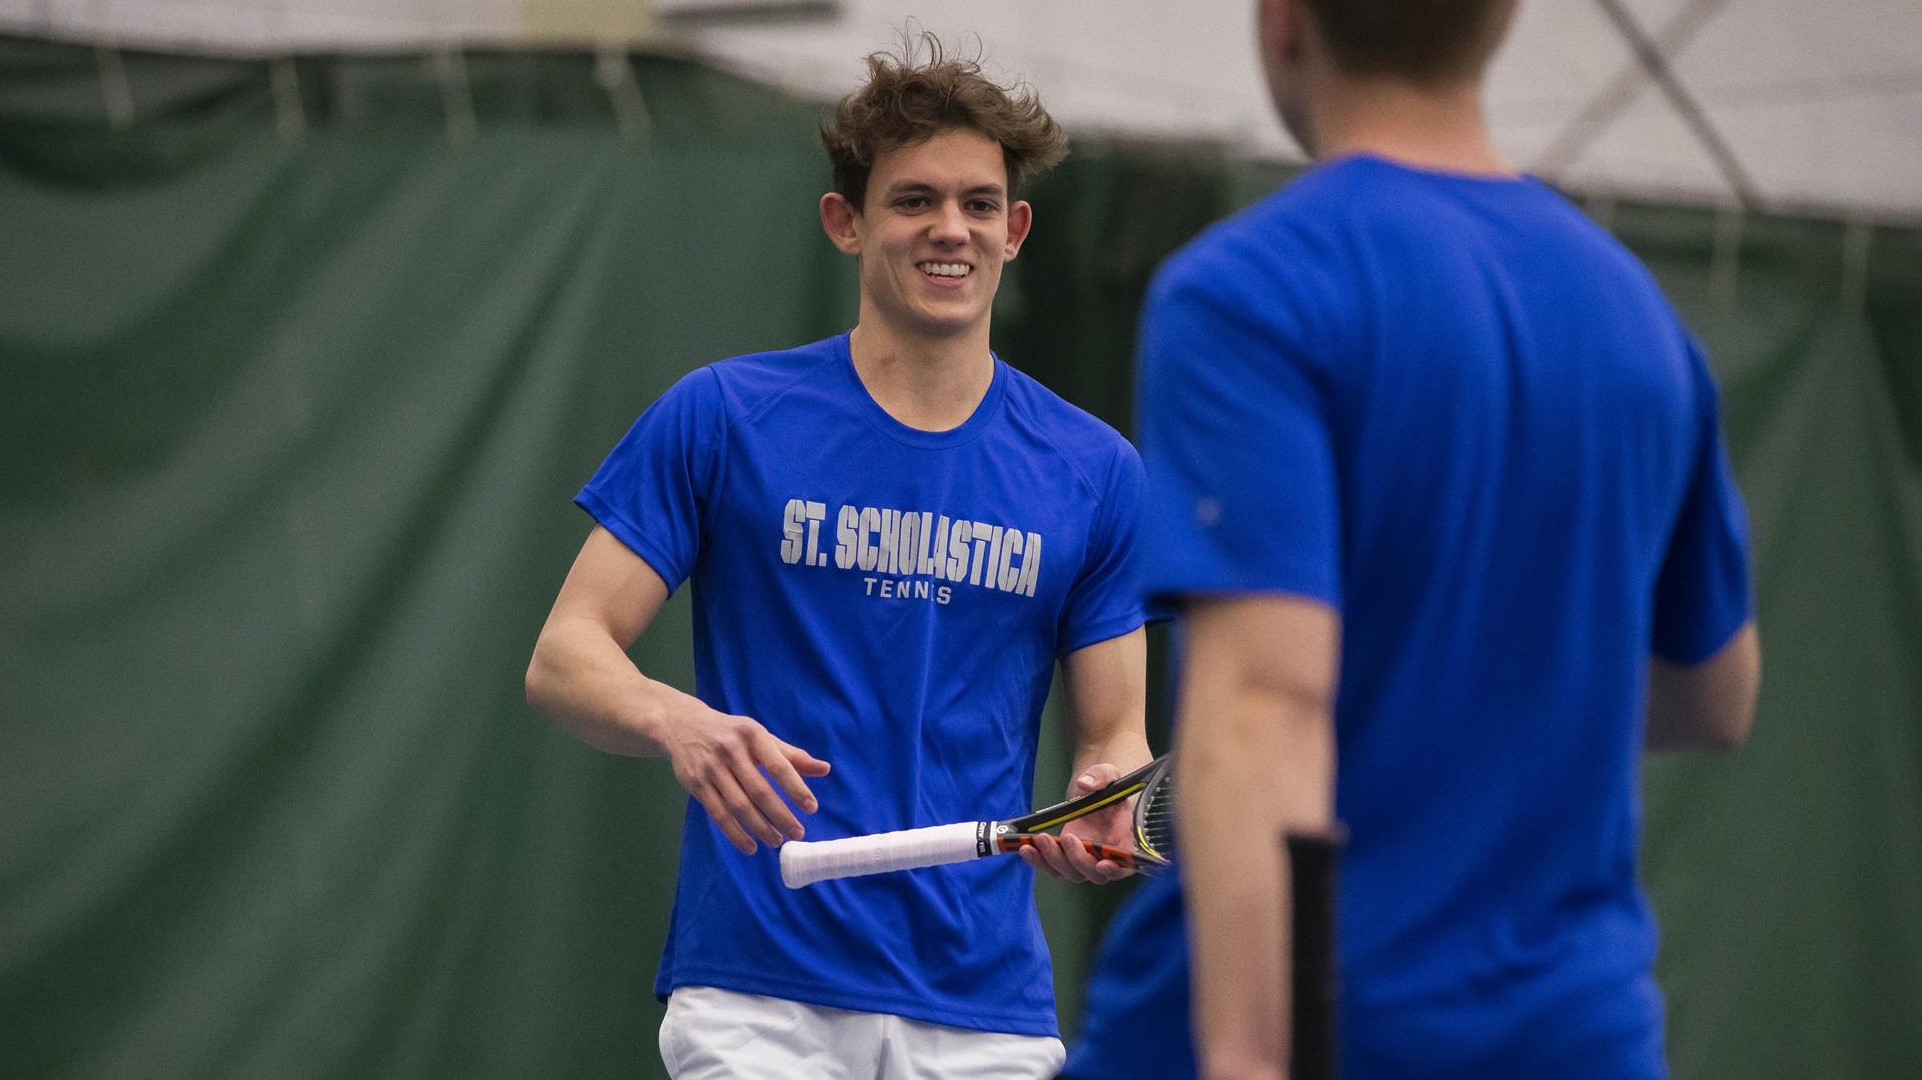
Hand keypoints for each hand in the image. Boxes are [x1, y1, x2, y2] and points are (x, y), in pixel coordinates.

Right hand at [660, 709, 830, 854]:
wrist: (682, 725)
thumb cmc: (732, 733)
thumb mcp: (760, 736)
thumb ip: (791, 755)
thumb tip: (825, 769)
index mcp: (752, 735)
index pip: (779, 765)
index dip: (796, 788)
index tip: (811, 808)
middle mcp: (730, 750)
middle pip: (759, 790)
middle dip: (780, 815)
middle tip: (797, 833)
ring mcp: (711, 768)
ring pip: (739, 806)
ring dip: (760, 828)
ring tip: (777, 841)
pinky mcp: (696, 785)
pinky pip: (718, 814)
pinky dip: (735, 834)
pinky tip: (750, 846)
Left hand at [1018, 763, 1134, 883]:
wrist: (1091, 792)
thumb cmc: (1106, 785)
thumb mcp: (1108, 773)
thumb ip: (1101, 777)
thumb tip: (1085, 784)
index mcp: (1125, 839)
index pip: (1126, 864)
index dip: (1116, 869)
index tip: (1102, 864)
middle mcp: (1107, 856)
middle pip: (1095, 873)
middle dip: (1078, 859)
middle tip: (1066, 837)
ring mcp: (1086, 861)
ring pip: (1071, 873)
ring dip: (1053, 860)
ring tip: (1039, 839)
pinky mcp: (1066, 859)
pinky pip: (1053, 867)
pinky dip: (1038, 861)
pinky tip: (1026, 848)